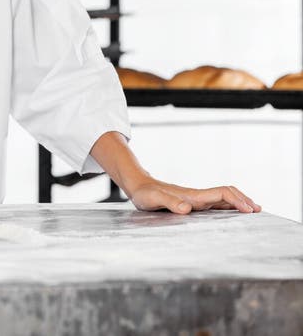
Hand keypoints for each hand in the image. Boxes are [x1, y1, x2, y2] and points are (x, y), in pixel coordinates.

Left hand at [130, 178, 261, 214]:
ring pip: (223, 198)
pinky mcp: (193, 203)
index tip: (249, 210)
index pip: (221, 194)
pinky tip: (233, 213)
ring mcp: (196, 199)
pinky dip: (229, 206)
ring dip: (239, 202)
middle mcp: (198, 196)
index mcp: (193, 196)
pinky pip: (216, 203)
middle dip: (243, 200)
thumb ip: (169, 203)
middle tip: (258, 210)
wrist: (139, 185)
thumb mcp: (153, 199)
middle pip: (227, 193)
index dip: (236, 201)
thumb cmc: (145, 194)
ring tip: (253, 210)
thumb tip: (187, 209)